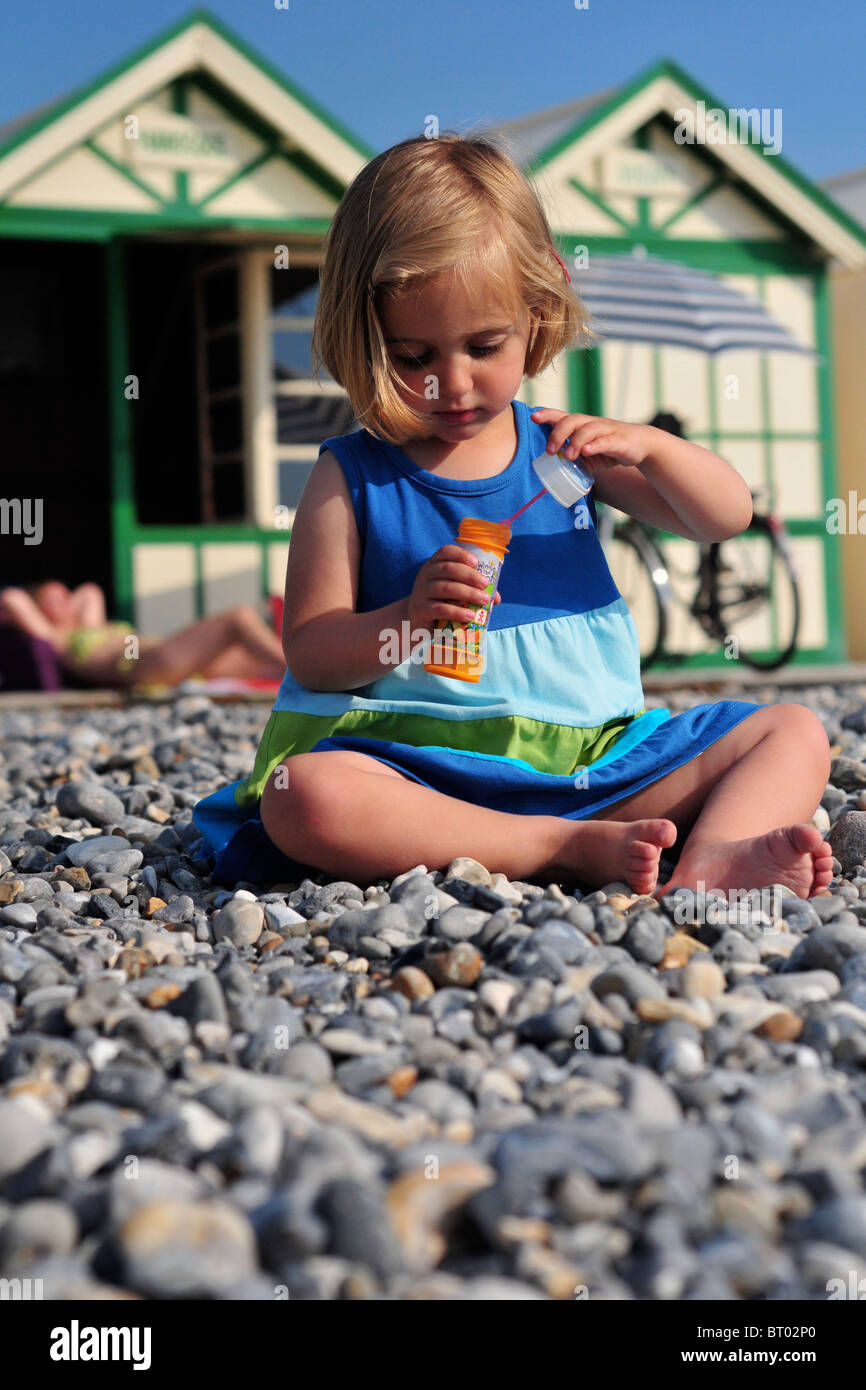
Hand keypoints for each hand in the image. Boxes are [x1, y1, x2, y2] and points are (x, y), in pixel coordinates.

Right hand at [409, 545, 500, 631]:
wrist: (416, 619)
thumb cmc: (440, 601)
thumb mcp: (453, 591)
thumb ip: (473, 589)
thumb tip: (495, 598)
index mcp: (434, 564)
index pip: (446, 552)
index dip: (461, 554)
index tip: (476, 562)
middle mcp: (426, 574)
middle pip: (448, 569)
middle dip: (470, 576)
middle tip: (486, 585)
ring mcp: (421, 591)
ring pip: (446, 588)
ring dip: (468, 593)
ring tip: (483, 601)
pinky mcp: (421, 609)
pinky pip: (440, 609)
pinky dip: (457, 612)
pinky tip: (470, 616)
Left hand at [530, 408, 654, 471]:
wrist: (641, 445)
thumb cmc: (609, 448)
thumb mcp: (588, 454)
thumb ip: (573, 461)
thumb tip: (555, 479)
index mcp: (581, 425)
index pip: (561, 416)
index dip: (547, 415)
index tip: (534, 417)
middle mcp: (591, 424)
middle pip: (571, 421)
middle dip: (558, 433)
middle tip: (550, 451)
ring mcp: (605, 430)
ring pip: (587, 429)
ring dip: (575, 441)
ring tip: (569, 455)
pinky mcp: (618, 440)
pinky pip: (605, 441)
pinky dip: (595, 445)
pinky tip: (586, 451)